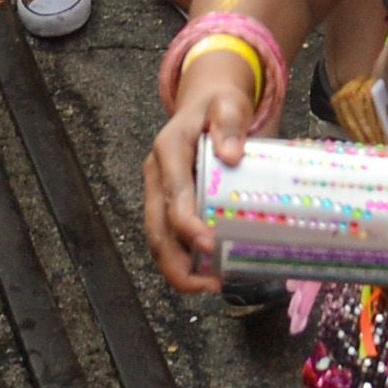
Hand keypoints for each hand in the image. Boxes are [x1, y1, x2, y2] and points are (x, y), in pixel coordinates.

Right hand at [142, 40, 266, 295]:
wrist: (206, 101)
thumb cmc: (219, 104)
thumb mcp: (228, 102)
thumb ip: (230, 122)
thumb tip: (230, 155)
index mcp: (168, 150)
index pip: (173, 195)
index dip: (187, 224)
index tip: (210, 244)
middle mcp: (157, 175)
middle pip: (156, 229)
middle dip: (177, 263)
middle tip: (209, 286)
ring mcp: (159, 192)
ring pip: (158, 239)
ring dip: (179, 268)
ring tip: (211, 286)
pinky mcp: (168, 204)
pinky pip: (170, 238)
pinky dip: (185, 260)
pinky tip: (210, 274)